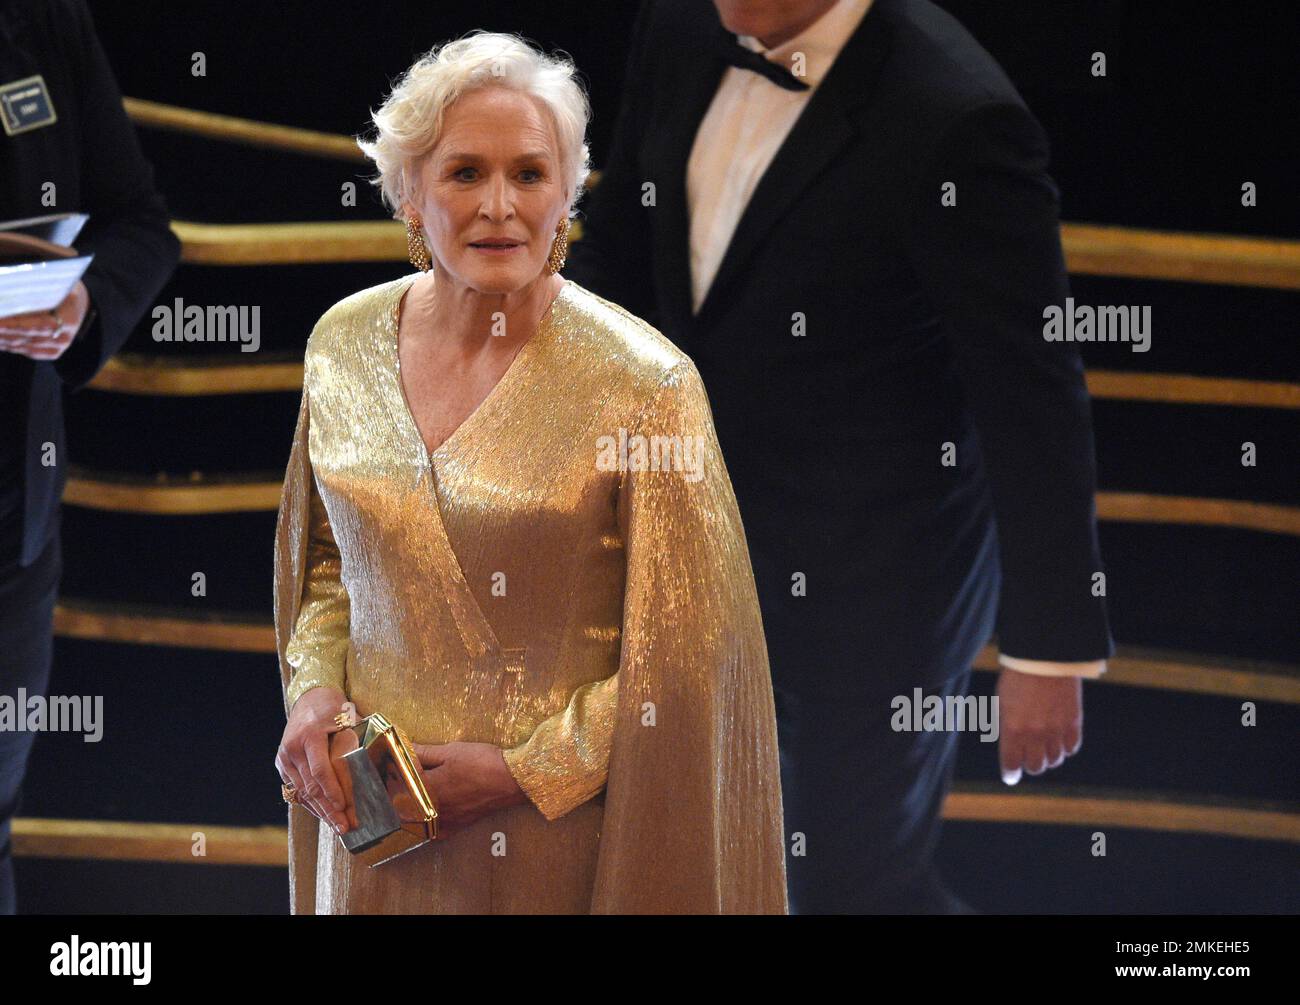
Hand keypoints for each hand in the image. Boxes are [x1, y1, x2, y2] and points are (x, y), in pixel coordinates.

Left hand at [0, 280, 89, 359]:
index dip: (14, 323)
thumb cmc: (63, 289)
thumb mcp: (57, 284)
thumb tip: (10, 289)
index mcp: (69, 318)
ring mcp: (59, 347)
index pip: (38, 324)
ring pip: (22, 345)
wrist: (80, 305)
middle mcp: (65, 336)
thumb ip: (38, 289)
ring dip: (1, 338)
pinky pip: (26, 351)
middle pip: (26, 336)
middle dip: (2, 331)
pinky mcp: (52, 353)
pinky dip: (8, 345)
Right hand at [275, 686, 351, 833]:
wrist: (310, 698)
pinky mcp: (282, 763)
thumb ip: (358, 739)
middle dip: (328, 809)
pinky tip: (323, 815)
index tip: (343, 807)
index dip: (332, 791)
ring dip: (320, 811)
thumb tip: (381, 761)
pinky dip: (310, 803)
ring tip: (336, 826)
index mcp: (310, 735)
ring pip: (302, 791)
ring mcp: (284, 756)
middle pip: (311, 785)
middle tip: (343, 827)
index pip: (320, 770)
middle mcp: (293, 747)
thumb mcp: (348, 718)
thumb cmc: (335, 708)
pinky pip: (296, 788)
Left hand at [390, 741, 527, 839]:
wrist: (511, 780)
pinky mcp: (457, 826)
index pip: (399, 784)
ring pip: (417, 819)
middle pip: (404, 805)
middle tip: (395, 781)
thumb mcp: (450, 751)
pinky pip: (434, 830)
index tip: (386, 768)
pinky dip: (427, 823)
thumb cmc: (481, 763)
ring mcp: (445, 820)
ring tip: (408, 795)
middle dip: (398, 793)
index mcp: (427, 789)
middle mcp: (432, 809)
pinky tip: (427, 813)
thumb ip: (423, 753)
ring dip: (410, 808)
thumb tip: (403, 749)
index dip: (391, 775)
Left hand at [996, 669, 1082, 784]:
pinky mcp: (1074, 723)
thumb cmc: (1017, 678)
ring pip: (1055, 760)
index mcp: (1012, 729)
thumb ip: (1005, 728)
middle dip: (1030, 765)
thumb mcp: (1002, 703)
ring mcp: (1056, 730)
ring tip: (1044, 746)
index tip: (1011, 776)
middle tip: (1028, 758)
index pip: (1011, 764)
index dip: (1010, 773)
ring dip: (1048, 757)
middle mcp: (1035, 734)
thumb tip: (1010, 748)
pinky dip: (1065, 748)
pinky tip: (1059, 739)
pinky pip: (1071, 748)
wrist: (1044, 658)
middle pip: (1035, 767)